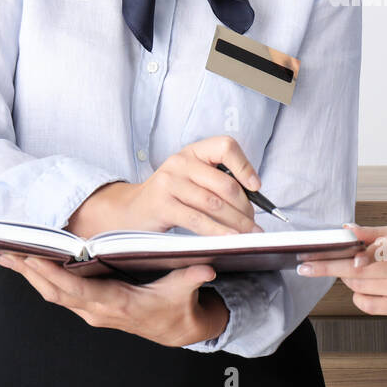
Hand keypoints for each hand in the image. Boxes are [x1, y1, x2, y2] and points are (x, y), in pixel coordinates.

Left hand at [0, 253, 227, 347]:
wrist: (178, 330)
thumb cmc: (178, 307)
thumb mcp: (186, 291)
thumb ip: (192, 278)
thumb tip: (204, 267)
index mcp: (117, 305)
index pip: (77, 291)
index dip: (52, 276)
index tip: (33, 258)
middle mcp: (98, 311)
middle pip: (54, 292)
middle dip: (29, 272)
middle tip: (6, 250)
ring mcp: (91, 311)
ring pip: (51, 294)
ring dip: (29, 275)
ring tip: (7, 254)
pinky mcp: (89, 307)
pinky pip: (58, 293)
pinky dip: (40, 278)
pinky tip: (27, 264)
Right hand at [65, 135, 262, 238]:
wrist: (130, 211)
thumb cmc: (170, 197)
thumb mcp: (191, 179)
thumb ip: (216, 181)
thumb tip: (252, 199)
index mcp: (193, 151)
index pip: (225, 146)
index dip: (245, 165)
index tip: (256, 186)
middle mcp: (181, 162)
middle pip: (224, 183)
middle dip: (245, 207)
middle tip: (254, 224)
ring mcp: (170, 182)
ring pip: (214, 204)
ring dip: (236, 223)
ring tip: (248, 235)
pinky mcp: (163, 204)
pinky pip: (198, 220)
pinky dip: (218, 232)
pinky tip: (230, 240)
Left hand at [297, 224, 386, 315]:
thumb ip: (372, 233)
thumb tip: (346, 230)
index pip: (382, 250)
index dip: (365, 256)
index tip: (350, 260)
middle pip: (359, 272)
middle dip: (329, 267)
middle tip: (306, 266)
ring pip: (358, 287)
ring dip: (346, 277)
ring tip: (351, 268)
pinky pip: (367, 304)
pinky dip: (357, 294)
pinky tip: (361, 286)